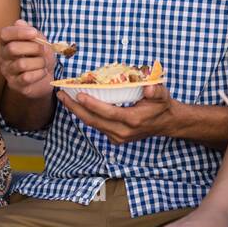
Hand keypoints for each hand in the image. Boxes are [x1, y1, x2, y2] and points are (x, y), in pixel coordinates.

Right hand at [0, 19, 56, 99]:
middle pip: (12, 48)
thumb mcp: (40, 41)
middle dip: (33, 48)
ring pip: (21, 64)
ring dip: (39, 62)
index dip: (19, 32)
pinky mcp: (15, 84)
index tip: (34, 33)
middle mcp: (3, 57)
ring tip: (44, 63)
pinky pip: (27, 77)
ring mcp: (7, 71)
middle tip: (43, 50)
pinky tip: (42, 72)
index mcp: (7, 43)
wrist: (46, 77)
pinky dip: (39, 73)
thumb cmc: (40, 56)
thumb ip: (31, 32)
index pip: (4, 34)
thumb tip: (19, 23)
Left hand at [56, 84, 174, 143]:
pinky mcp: (115, 138)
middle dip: (75, 108)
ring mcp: (118, 137)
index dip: (92, 104)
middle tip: (61, 95)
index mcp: (132, 120)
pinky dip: (85, 115)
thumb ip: (156, 91)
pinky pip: (96, 126)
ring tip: (64, 98)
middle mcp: (122, 132)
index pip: (108, 113)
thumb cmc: (161, 105)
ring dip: (77, 111)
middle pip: (93, 121)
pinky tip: (76, 105)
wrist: (166, 123)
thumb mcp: (162, 95)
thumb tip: (149, 88)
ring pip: (92, 124)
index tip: (79, 94)